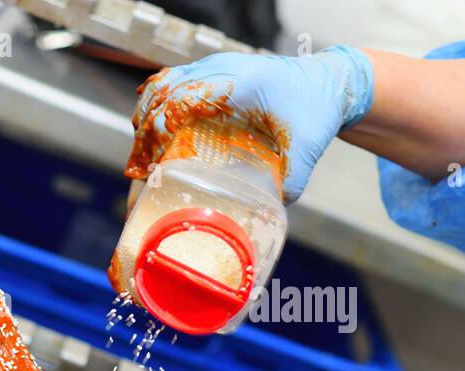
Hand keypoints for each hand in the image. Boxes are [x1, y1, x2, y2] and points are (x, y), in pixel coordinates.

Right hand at [129, 46, 373, 201]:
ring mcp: (212, 67)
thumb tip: (274, 208)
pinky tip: (145, 133)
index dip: (158, 130)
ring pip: (160, 86)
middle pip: (161, 94)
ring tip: (141, 161)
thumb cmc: (315, 108)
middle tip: (138, 173)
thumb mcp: (308, 145)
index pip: (181, 99)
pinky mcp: (209, 73)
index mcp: (238, 82)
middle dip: (143, 135)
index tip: (150, 165)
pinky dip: (153, 106)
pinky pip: (168, 82)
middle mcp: (220, 69)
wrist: (326, 81)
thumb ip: (294, 177)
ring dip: (144, 121)